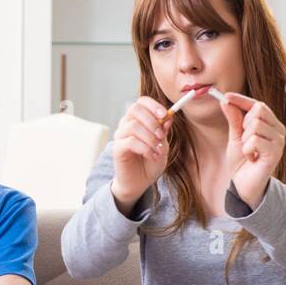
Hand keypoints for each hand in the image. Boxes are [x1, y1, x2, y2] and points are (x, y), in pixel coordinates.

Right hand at [111, 96, 170, 210]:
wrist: (140, 182)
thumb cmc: (150, 162)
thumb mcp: (163, 145)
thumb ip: (164, 131)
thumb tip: (168, 117)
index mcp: (138, 119)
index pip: (142, 102)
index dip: (153, 105)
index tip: (165, 115)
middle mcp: (126, 125)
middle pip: (135, 109)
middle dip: (152, 121)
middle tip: (162, 136)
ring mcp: (120, 136)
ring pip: (134, 126)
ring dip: (150, 138)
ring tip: (158, 150)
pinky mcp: (117, 149)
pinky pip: (130, 142)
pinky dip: (145, 148)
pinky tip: (152, 156)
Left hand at [219, 91, 285, 207]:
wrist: (244, 184)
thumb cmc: (242, 161)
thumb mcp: (235, 137)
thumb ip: (234, 119)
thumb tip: (226, 101)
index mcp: (270, 124)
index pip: (258, 104)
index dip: (241, 100)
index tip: (225, 96)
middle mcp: (278, 130)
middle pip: (258, 110)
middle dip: (244, 124)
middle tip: (244, 140)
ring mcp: (279, 140)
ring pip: (256, 125)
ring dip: (245, 140)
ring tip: (248, 151)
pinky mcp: (276, 152)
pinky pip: (255, 140)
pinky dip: (247, 150)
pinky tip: (251, 158)